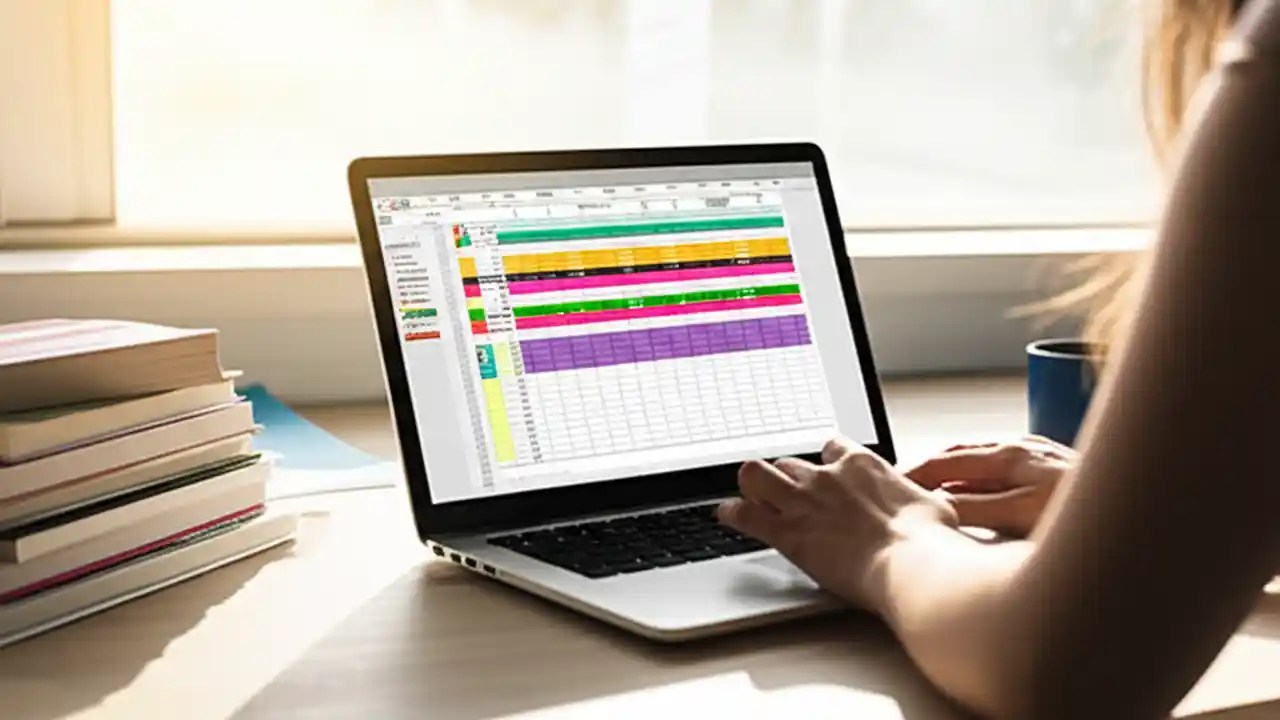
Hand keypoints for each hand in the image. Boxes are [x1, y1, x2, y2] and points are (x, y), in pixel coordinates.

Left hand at [718, 437, 957, 609]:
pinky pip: (744, 514)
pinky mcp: (787, 533)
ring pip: (757, 474)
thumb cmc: (931, 542)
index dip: (826, 460)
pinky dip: (731, 513)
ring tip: (749, 494)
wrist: (912, 564)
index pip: (832, 447)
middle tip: (787, 493)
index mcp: (864, 465)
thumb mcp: (935, 508)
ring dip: (752, 484)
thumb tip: (935, 508)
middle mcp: (828, 477)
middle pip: (791, 463)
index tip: (826, 471)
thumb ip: (922, 501)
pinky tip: (725, 515)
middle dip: (787, 477)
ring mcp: (803, 502)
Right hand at [904, 436, 1076, 537]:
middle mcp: (1022, 448)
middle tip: (901, 490)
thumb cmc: (1087, 516)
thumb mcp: (1022, 515)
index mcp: (1009, 454)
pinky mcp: (1055, 470)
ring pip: (981, 462)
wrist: (1147, 513)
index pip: (944, 460)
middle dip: (928, 471)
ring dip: (952, 475)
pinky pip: (1003, 470)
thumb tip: (934, 503)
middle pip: (959, 455)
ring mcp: (1040, 457)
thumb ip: (974, 508)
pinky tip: (979, 495)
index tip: (891, 489)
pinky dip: (978, 480)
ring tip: (932, 493)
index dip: (913, 474)